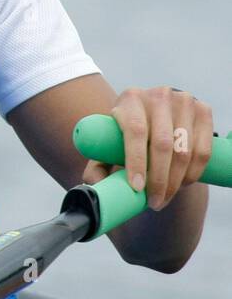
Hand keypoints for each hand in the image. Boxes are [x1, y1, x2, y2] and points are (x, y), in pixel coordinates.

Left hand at [82, 86, 214, 209]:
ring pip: (185, 150)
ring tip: (165, 197)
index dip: (137, 161)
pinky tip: (183, 183)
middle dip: (159, 180)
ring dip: (177, 181)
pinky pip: (203, 150)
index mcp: (130, 99)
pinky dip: (194, 172)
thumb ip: (98, 165)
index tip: (137, 188)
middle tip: (154, 202)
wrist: (155, 115)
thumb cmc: (127, 134)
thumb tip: (95, 184)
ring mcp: (183, 101)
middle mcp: (158, 96)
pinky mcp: (202, 111)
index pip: (135, 131)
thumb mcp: (109, 143)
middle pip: (162, 144)